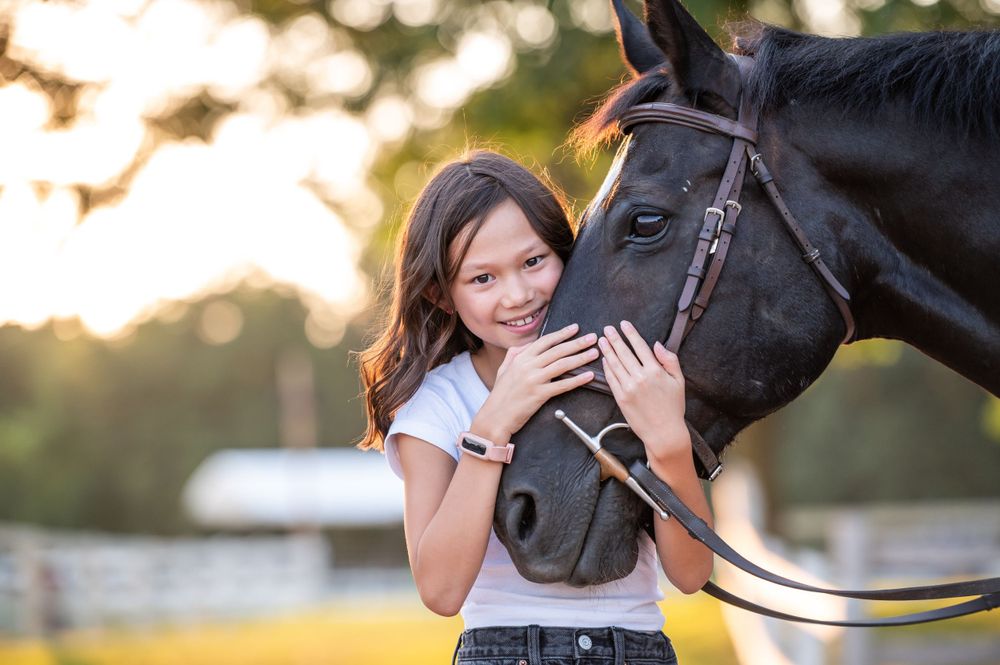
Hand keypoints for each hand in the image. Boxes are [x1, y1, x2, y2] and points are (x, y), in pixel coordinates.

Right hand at [474, 323, 597, 441]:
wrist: (495, 416)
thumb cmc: (500, 395)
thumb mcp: (503, 369)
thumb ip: (514, 354)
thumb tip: (526, 345)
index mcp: (520, 358)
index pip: (545, 341)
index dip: (562, 333)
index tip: (575, 328)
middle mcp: (528, 366)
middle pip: (557, 350)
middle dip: (577, 343)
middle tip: (592, 338)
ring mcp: (534, 380)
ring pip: (562, 365)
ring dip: (581, 358)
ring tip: (594, 353)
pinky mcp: (539, 395)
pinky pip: (562, 385)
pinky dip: (577, 380)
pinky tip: (589, 376)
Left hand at [599, 321, 689, 464]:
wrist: (663, 432)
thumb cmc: (673, 407)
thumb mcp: (679, 381)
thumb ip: (670, 360)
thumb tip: (657, 345)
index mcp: (656, 371)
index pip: (640, 346)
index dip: (630, 334)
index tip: (624, 324)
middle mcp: (640, 377)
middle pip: (624, 352)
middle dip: (614, 338)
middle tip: (607, 328)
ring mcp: (629, 388)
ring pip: (615, 364)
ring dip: (607, 350)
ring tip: (601, 340)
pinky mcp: (621, 398)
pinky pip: (611, 378)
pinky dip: (607, 367)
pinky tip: (604, 359)